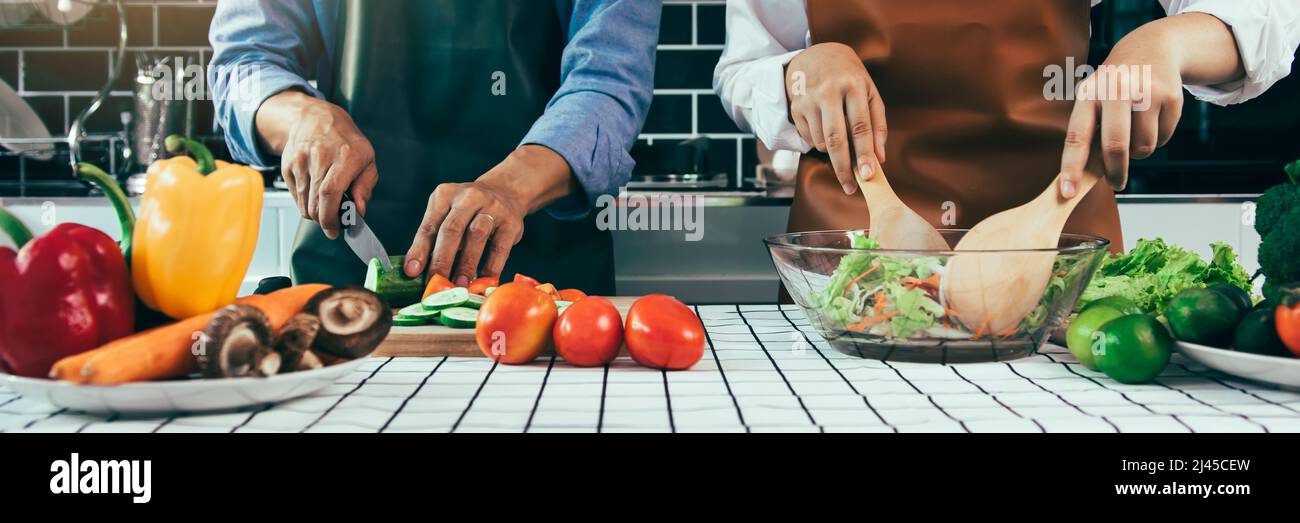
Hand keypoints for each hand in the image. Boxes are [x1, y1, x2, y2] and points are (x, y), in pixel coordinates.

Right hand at [256, 90, 377, 239]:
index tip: (334, 230)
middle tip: (332, 225)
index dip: (330, 217)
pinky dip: (304, 203)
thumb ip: (365, 186)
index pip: (330, 193)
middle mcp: (320, 157)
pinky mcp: (287, 165)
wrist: (315, 117)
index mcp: (345, 156)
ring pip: (303, 202)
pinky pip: (295, 195)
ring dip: (314, 214)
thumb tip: (360, 210)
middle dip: (323, 221)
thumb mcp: (367, 158)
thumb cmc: (345, 141)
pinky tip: (314, 196)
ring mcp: (300, 161)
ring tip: (325, 210)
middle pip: (315, 202)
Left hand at [403, 145, 575, 283]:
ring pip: (477, 235)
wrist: (505, 193)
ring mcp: (492, 207)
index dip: (419, 250)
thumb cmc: (467, 212)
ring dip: (467, 263)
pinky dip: (491, 267)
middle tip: (436, 282)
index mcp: (445, 195)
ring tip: (459, 286)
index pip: (429, 225)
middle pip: (452, 229)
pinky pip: (500, 248)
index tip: (412, 272)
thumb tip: (416, 271)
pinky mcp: (511, 222)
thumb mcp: (446, 215)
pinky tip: (483, 281)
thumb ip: (432, 238)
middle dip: (442, 259)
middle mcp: (468, 196)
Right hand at [785, 42, 887, 194]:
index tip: (869, 174)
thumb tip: (879, 157)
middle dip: (844, 167)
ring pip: (821, 142)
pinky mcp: (795, 107)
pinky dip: (819, 142)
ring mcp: (809, 99)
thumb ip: (877, 124)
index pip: (861, 126)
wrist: (816, 56)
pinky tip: (824, 128)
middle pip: (836, 139)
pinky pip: (809, 138)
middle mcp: (829, 91)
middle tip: (850, 187)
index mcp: (853, 85)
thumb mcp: (869, 92)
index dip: (865, 153)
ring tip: (839, 140)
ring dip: (832, 152)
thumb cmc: (848, 77)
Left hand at [1059, 13, 1241, 197]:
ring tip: (1136, 131)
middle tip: (1116, 183)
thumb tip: (1085, 176)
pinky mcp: (1171, 97)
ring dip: (1139, 151)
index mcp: (1089, 94)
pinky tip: (1153, 118)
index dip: (1072, 167)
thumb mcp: (1094, 97)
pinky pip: (1163, 138)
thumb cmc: (1114, 86)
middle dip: (1115, 172)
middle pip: (1115, 147)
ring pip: (1143, 147)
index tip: (1068, 192)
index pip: (1076, 137)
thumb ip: (1089, 131)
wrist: (1151, 48)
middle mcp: (1116, 90)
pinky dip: (1159, 138)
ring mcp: (1146, 92)